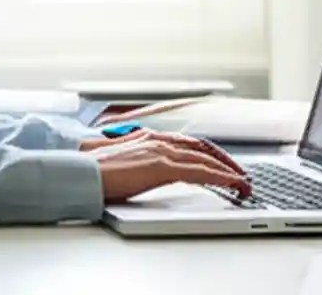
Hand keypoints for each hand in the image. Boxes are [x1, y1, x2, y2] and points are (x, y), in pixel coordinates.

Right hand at [81, 129, 251, 202]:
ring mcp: (161, 151)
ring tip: (242, 181)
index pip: (189, 143)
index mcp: (149, 138)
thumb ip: (140, 162)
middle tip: (240, 173)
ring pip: (205, 158)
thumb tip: (147, 172)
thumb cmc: (95, 171)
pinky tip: (231, 184)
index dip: (209, 153)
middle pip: (202, 148)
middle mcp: (158, 140)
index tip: (222, 163)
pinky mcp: (161, 166)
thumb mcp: (123, 162)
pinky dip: (219, 177)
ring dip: (227, 170)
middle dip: (224, 161)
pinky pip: (200, 171)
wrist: (80, 172)